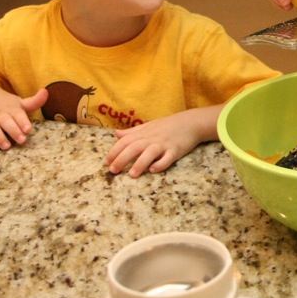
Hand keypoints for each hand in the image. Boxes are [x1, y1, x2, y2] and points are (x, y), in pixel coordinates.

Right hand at [0, 86, 48, 150]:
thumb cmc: (5, 103)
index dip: (23, 122)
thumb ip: (34, 102)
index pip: (18, 114)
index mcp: (12, 108)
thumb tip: (46, 92)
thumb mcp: (19, 102)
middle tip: (21, 140)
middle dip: (14, 131)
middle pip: (6, 122)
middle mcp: (0, 113)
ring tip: (7, 146)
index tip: (28, 129)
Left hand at [104, 106, 221, 177]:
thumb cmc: (167, 126)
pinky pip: (168, 158)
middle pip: (134, 147)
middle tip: (113, 170)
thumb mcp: (148, 126)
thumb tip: (116, 135)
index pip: (125, 141)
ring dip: (140, 163)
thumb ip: (132, 132)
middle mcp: (152, 139)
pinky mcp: (176, 150)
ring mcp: (164, 144)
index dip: (114, 151)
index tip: (106, 162)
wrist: (190, 122)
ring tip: (132, 175)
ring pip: (150, 153)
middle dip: (122, 158)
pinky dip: (161, 164)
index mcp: (143, 134)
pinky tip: (154, 170)